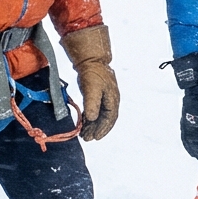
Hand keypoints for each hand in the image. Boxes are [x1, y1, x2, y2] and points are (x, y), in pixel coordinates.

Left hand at [61, 25, 120, 140]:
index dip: (103, 129)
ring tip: (84, 133)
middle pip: (106, 119)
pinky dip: (91, 118)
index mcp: (113, 99)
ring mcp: (106, 97)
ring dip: (93, 125)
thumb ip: (92, 104)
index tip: (95, 138)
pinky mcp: (99, 95)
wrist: (91, 60)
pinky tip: (85, 122)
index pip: (110, 118)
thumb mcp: (91, 89)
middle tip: (87, 138)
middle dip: (97, 130)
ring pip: (101, 116)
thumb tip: (92, 118)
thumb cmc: (93, 73)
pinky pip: (97, 110)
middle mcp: (111, 100)